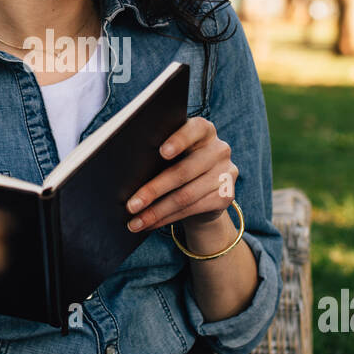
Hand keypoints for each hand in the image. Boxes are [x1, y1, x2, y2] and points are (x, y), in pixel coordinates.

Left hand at [124, 116, 237, 234]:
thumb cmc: (177, 162)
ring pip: (185, 196)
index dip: (179, 140)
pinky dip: (166, 219)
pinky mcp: (226, 196)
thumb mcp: (171, 152)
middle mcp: (219, 149)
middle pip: (184, 171)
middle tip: (131, 205)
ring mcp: (226, 173)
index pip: (194, 129)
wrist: (204, 188)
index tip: (162, 152)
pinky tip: (150, 224)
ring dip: (156, 212)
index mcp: (204, 130)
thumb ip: (158, 152)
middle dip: (153, 190)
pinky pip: (192, 209)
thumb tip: (126, 173)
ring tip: (135, 222)